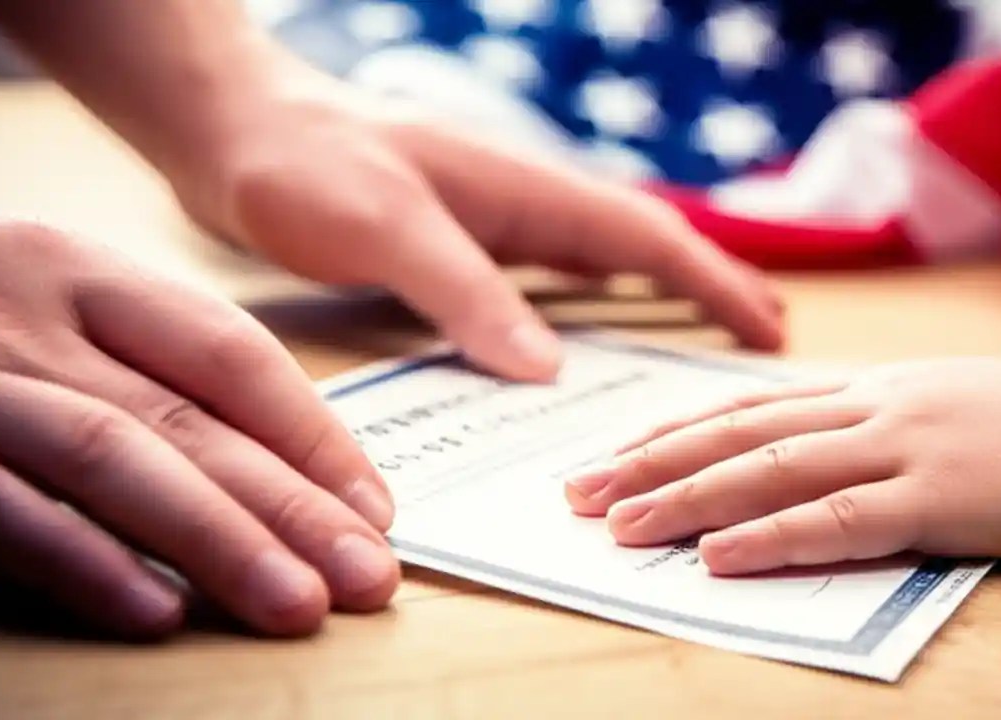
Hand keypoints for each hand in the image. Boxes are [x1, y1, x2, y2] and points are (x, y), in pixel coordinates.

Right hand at [0, 219, 398, 638]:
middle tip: (370, 578)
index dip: (312, 435)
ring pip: (111, 460)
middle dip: (290, 505)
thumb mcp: (50, 304)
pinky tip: (152, 614)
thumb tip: (284, 469)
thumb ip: (146, 368)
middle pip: (190, 419)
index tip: (377, 509)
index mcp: (85, 274)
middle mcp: (31, 320)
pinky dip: (77, 560)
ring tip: (298, 605)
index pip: (230, 354)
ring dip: (213, 539)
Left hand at [166, 55, 783, 382]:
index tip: (768, 327)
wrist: (232, 127)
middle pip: (641, 246)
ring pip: (600, 261)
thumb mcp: (387, 229)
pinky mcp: (458, 238)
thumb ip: (468, 295)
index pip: (644, 236)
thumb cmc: (304, 164)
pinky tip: (588, 331)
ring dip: (659, 294)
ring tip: (704, 338)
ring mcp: (493, 218)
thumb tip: (552, 373)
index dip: (712, 282)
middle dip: (707, 287)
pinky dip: (592, 304)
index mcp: (524, 190)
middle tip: (765, 337)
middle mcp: (522, 202)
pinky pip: (548, 276)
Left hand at [564, 354, 1000, 573]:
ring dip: (686, 500)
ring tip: (618, 527)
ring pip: (769, 470)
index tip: (612, 455)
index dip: (672, 432)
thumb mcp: (954, 405)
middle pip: (737, 432)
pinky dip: (770, 538)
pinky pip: (840, 520)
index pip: (749, 406)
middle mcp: (876, 407)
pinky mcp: (945, 499)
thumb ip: (883, 423)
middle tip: (577, 494)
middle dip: (650, 463)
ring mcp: (907, 448)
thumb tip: (816, 449)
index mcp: (876, 387)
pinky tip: (717, 557)